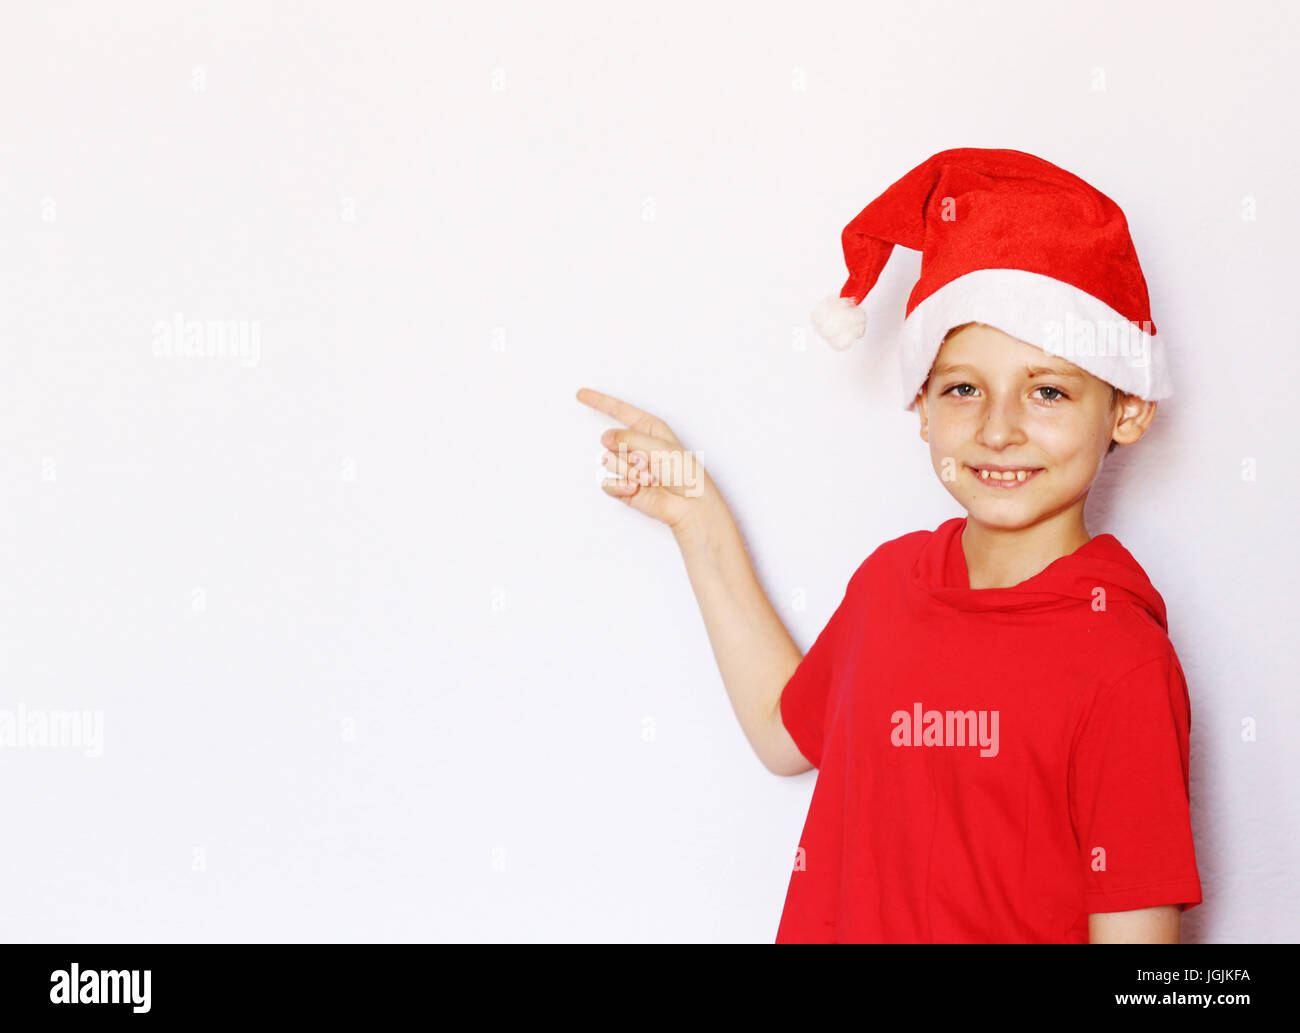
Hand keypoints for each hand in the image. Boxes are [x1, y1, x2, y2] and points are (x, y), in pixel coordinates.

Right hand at [576, 386, 718, 536]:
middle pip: (611, 442)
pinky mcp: (624, 486)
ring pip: (608, 462)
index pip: (620, 411)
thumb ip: (629, 438)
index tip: (581, 394)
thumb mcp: (660, 447)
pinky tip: (636, 489)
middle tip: (647, 464)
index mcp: (650, 429)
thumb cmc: (684, 473)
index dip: (599, 402)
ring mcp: (629, 467)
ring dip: (628, 472)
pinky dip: (621, 487)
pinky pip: (608, 483)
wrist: (689, 504)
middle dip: (628, 454)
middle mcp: (637, 446)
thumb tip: (605, 437)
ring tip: (649, 479)